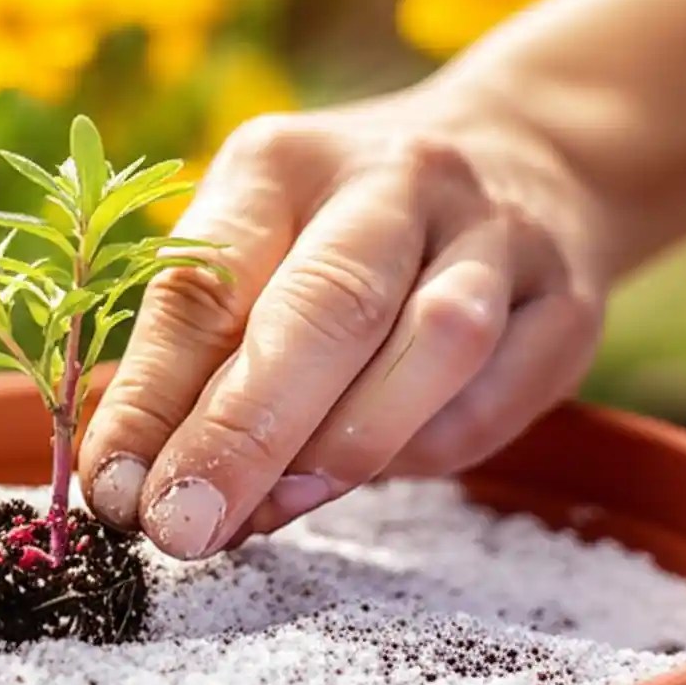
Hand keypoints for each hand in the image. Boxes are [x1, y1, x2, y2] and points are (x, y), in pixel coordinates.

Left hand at [79, 86, 612, 558]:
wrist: (518, 158)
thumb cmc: (339, 235)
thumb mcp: (252, 257)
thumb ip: (194, 362)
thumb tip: (139, 486)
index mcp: (284, 163)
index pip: (207, 280)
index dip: (154, 394)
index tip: (117, 491)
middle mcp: (395, 179)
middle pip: (324, 308)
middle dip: (244, 434)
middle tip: (183, 526)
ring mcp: (495, 232)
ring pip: (434, 344)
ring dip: (342, 447)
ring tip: (269, 510)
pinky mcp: (567, 298)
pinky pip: (496, 399)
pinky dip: (424, 451)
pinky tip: (371, 470)